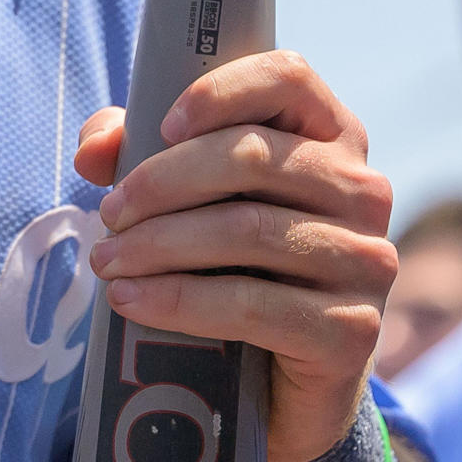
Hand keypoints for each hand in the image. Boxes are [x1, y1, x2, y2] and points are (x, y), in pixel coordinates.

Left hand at [76, 52, 395, 459]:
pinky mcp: (352, 329)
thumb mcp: (191, 202)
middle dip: (162, 182)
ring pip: (248, 231)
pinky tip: (132, 302)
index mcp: (332, 136)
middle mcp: (363, 189)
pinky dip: (179, 301)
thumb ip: (141, 155)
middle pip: (253, 157)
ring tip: (107, 262)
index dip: (220, 91)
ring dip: (160, 245)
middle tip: (109, 214)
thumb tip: (95, 148)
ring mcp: (366, 260)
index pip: (289, 77)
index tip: (161, 127)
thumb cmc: (237, 268)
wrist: (284, 384)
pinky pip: (253, 305)